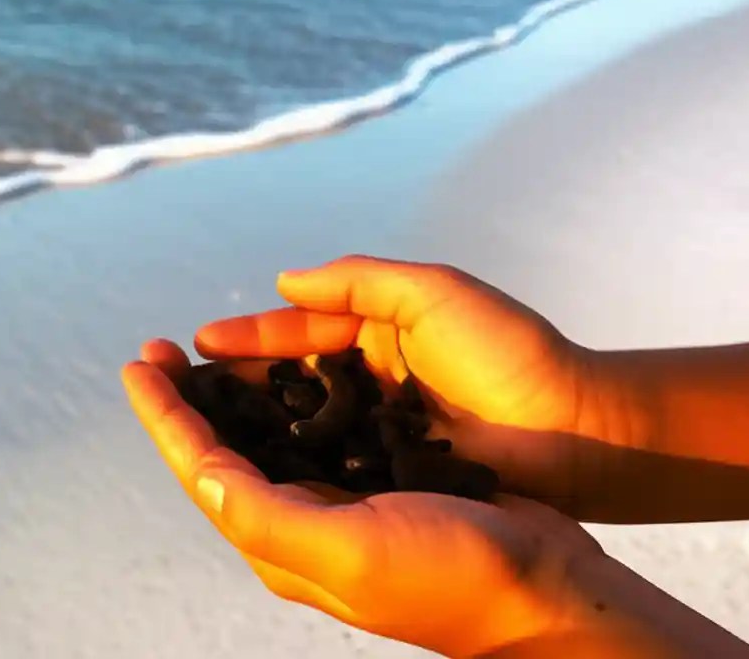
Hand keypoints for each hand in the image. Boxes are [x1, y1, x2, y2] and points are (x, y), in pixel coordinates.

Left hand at [121, 338, 606, 657]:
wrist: (542, 591)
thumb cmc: (450, 577)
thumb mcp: (347, 552)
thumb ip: (263, 514)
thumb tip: (195, 472)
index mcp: (281, 543)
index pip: (200, 469)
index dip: (164, 415)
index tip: (137, 363)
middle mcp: (301, 525)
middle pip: (222, 452)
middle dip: (187, 400)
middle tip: (162, 349)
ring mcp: (339, 505)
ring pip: (265, 440)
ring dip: (231, 396)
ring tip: (207, 352)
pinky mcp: (378, 484)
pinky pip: (315, 433)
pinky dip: (289, 398)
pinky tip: (287, 372)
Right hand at [193, 255, 632, 515]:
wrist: (573, 429)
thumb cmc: (510, 352)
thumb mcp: (433, 292)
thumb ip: (359, 279)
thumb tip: (285, 278)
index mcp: (380, 328)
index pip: (299, 328)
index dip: (249, 336)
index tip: (197, 344)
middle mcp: (370, 376)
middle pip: (287, 377)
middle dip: (235, 381)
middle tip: (175, 386)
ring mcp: (378, 426)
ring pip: (300, 423)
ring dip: (252, 423)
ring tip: (196, 428)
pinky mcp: (391, 470)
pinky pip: (330, 463)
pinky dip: (290, 463)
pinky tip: (250, 469)